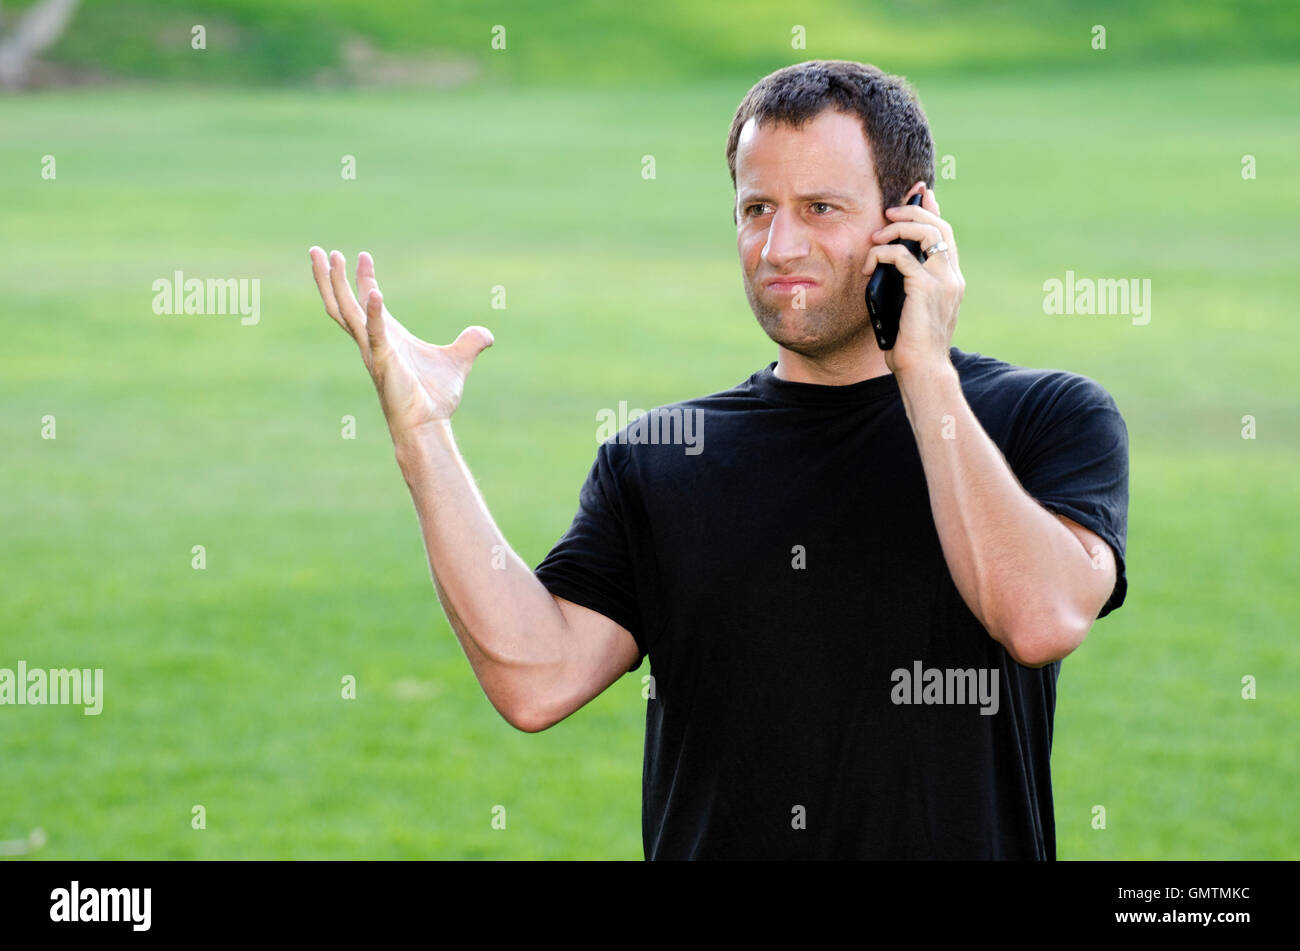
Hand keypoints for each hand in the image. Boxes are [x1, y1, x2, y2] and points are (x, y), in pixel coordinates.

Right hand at [309, 247, 492, 437]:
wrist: (429, 425)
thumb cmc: (435, 398)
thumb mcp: (458, 362)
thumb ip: (470, 344)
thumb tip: (487, 336)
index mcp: (387, 337)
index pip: (368, 301)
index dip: (364, 278)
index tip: (362, 255)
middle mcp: (373, 341)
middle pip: (343, 303)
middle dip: (331, 277)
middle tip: (317, 250)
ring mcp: (374, 351)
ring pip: (345, 312)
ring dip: (336, 285)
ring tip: (329, 258)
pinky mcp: (383, 362)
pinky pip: (375, 333)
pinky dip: (375, 313)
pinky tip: (376, 292)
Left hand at [862, 184, 964, 377]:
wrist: (923, 369)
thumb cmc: (912, 345)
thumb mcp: (911, 308)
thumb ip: (908, 286)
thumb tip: (885, 266)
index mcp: (951, 279)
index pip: (945, 234)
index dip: (932, 210)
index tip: (918, 194)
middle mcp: (952, 276)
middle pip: (938, 226)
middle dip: (912, 211)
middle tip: (887, 212)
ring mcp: (942, 281)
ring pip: (924, 233)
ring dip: (896, 228)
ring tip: (876, 237)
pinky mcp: (926, 289)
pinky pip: (902, 257)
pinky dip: (881, 254)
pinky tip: (869, 264)